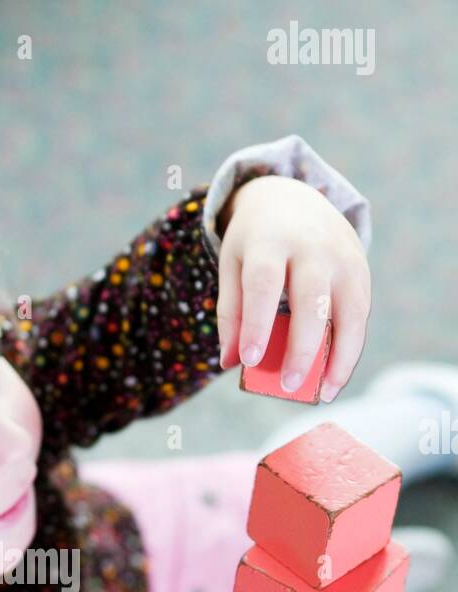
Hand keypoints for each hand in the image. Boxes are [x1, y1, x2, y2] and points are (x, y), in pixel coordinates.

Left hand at [215, 174, 371, 402]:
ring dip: (341, 356)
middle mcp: (312, 246)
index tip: (249, 359)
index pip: (264, 283)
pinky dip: (351, 349)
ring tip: (325, 393)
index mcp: (271, 240)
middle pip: (312, 299)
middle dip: (303, 346)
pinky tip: (336, 377)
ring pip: (350, 310)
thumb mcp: (232, 265)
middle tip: (288, 385)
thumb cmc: (256, 242)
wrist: (291, 198)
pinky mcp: (361, 269)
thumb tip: (230, 362)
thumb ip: (230, 311)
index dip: (257, 323)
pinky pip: (361, 315)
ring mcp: (342, 256)